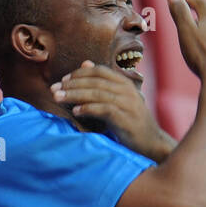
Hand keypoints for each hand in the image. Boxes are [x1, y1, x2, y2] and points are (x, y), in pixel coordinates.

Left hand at [52, 61, 175, 159]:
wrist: (151, 143)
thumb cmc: (131, 122)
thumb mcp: (117, 100)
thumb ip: (102, 84)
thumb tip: (85, 63)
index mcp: (125, 83)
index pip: (99, 71)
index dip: (79, 74)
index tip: (63, 81)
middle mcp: (127, 90)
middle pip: (95, 81)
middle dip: (72, 84)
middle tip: (54, 90)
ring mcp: (128, 104)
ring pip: (97, 93)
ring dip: (75, 95)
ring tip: (58, 98)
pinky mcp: (126, 119)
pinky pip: (104, 109)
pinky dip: (88, 109)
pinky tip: (75, 111)